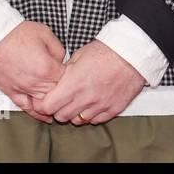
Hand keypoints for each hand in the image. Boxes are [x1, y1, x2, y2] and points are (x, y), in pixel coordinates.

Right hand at [0, 21, 66, 123]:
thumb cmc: (15, 32)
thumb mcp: (44, 32)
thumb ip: (58, 49)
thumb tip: (61, 60)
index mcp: (48, 68)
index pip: (68, 80)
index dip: (71, 75)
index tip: (69, 71)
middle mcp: (37, 83)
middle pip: (58, 94)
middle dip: (63, 90)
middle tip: (66, 85)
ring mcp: (24, 89)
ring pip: (44, 104)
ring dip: (53, 103)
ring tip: (59, 102)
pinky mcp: (12, 92)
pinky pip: (27, 108)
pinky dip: (38, 114)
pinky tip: (46, 117)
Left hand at [31, 39, 146, 124]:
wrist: (131, 55)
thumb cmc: (104, 51)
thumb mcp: (77, 56)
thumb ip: (64, 73)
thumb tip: (55, 83)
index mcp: (74, 82)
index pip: (48, 106)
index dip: (42, 105)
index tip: (41, 101)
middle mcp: (86, 97)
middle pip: (61, 116)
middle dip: (57, 110)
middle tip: (59, 102)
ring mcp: (100, 105)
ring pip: (78, 121)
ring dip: (74, 114)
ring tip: (76, 102)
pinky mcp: (113, 110)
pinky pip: (96, 121)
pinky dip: (90, 115)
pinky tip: (90, 104)